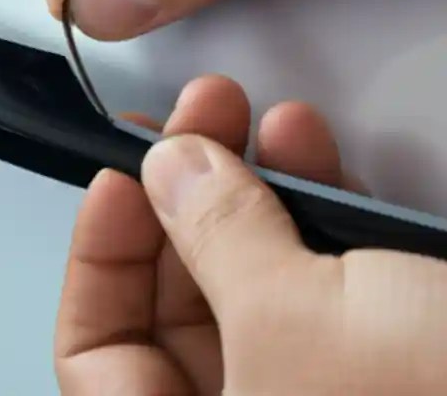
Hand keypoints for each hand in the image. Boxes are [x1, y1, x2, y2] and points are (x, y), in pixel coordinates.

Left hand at [55, 75, 446, 393]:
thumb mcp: (298, 314)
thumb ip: (214, 235)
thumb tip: (169, 171)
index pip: (97, 362)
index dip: (96, 264)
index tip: (115, 181)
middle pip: (177, 316)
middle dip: (181, 205)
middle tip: (188, 127)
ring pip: (256, 295)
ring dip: (251, 197)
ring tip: (255, 119)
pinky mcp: (393, 372)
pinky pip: (330, 295)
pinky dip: (319, 222)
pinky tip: (313, 154)